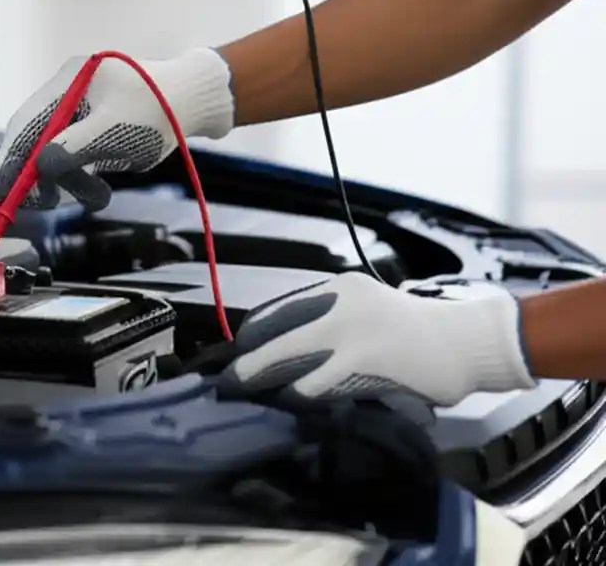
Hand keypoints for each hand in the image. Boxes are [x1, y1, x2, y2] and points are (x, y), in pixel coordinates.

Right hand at [0, 48, 233, 211]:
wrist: (195, 102)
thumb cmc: (161, 110)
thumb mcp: (116, 132)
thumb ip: (74, 148)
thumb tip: (40, 166)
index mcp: (68, 82)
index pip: (24, 124)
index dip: (8, 159)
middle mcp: (68, 93)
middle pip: (35, 141)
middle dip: (40, 177)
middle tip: (42, 204)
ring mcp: (80, 111)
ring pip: (56, 155)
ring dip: (70, 183)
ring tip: (97, 196)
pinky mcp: (92, 128)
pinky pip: (75, 158)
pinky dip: (84, 178)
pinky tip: (101, 189)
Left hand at [219, 273, 534, 406]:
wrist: (466, 341)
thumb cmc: (414, 336)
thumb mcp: (364, 313)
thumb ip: (326, 325)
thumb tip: (280, 351)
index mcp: (336, 288)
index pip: (275, 311)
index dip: (250, 338)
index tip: (235, 356)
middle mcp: (337, 302)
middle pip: (272, 335)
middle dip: (245, 364)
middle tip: (225, 383)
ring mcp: (350, 330)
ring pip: (286, 359)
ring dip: (263, 382)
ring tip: (246, 395)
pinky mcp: (364, 359)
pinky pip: (316, 382)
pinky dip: (298, 396)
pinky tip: (291, 403)